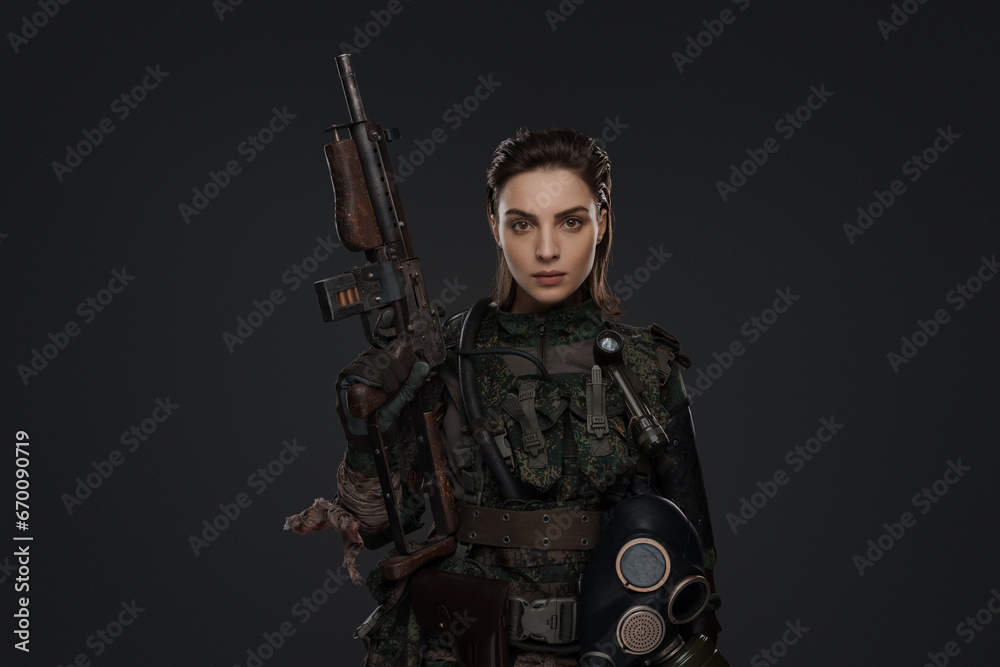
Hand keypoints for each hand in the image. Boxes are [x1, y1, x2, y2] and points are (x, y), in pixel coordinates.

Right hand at [336, 310, 429, 440]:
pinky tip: (377, 385)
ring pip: (369, 360)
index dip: (384, 324)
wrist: (370, 434)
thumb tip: (424, 366)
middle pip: (378, 351)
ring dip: (383, 374)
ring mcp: (353, 369)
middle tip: (399, 382)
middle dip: (392, 365)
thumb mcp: (403, 396)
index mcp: (379, 362)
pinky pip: (357, 369)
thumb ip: (413, 382)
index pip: (380, 339)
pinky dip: (370, 376)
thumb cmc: (384, 412)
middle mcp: (365, 362)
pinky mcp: (344, 379)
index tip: (390, 313)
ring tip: (390, 389)